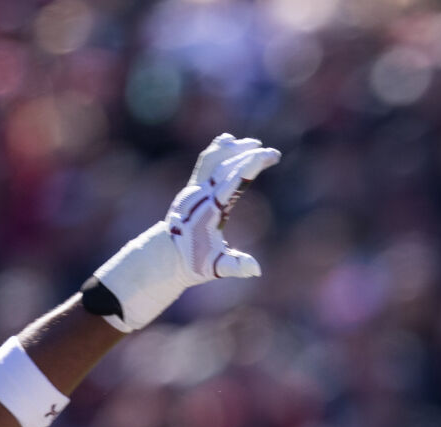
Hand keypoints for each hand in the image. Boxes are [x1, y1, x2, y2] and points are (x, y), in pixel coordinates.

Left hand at [89, 133, 281, 331]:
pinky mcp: (192, 189)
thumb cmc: (194, 262)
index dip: (249, 164)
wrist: (167, 255)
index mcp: (210, 209)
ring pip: (213, 159)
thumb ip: (235, 267)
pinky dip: (219, 151)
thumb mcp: (216, 267)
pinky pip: (206, 163)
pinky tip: (229, 144)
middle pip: (226, 165)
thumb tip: (256, 269)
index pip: (232, 179)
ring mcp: (194, 189)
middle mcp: (200, 195)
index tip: (266, 154)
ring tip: (254, 143)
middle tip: (273, 153)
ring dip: (234, 149)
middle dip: (249, 155)